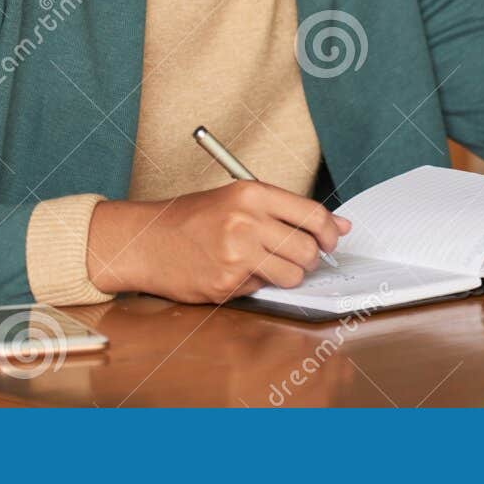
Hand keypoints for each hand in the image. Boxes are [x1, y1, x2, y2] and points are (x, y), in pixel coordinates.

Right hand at [86, 182, 350, 301]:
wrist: (144, 241)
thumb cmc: (190, 219)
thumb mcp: (237, 200)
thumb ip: (287, 211)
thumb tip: (340, 227)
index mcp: (251, 194)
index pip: (312, 213)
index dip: (329, 232)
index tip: (330, 241)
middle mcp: (246, 222)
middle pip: (307, 249)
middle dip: (309, 259)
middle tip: (297, 258)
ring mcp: (236, 255)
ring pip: (292, 275)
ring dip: (287, 276)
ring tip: (265, 266)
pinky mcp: (226, 284)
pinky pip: (262, 289)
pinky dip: (255, 285)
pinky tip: (234, 272)